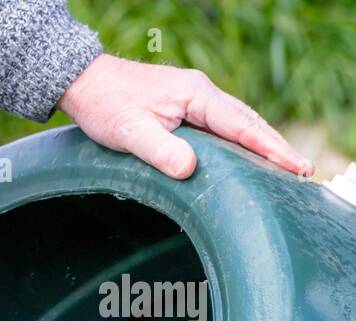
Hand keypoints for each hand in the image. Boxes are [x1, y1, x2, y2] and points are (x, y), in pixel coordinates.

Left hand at [58, 54, 313, 180]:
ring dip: (260, 143)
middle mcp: (201, 93)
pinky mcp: (183, 106)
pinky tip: (245, 155)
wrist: (86, 82)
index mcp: (196, 96)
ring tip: (284, 166)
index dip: (269, 148)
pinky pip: (220, 125)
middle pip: (248, 122)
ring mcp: (193, 98)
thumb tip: (190, 169)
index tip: (294, 166)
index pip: (242, 125)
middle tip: (302, 171)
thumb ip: (160, 150)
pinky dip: (239, 139)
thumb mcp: (129, 132)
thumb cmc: (106, 106)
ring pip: (236, 122)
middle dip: (275, 147)